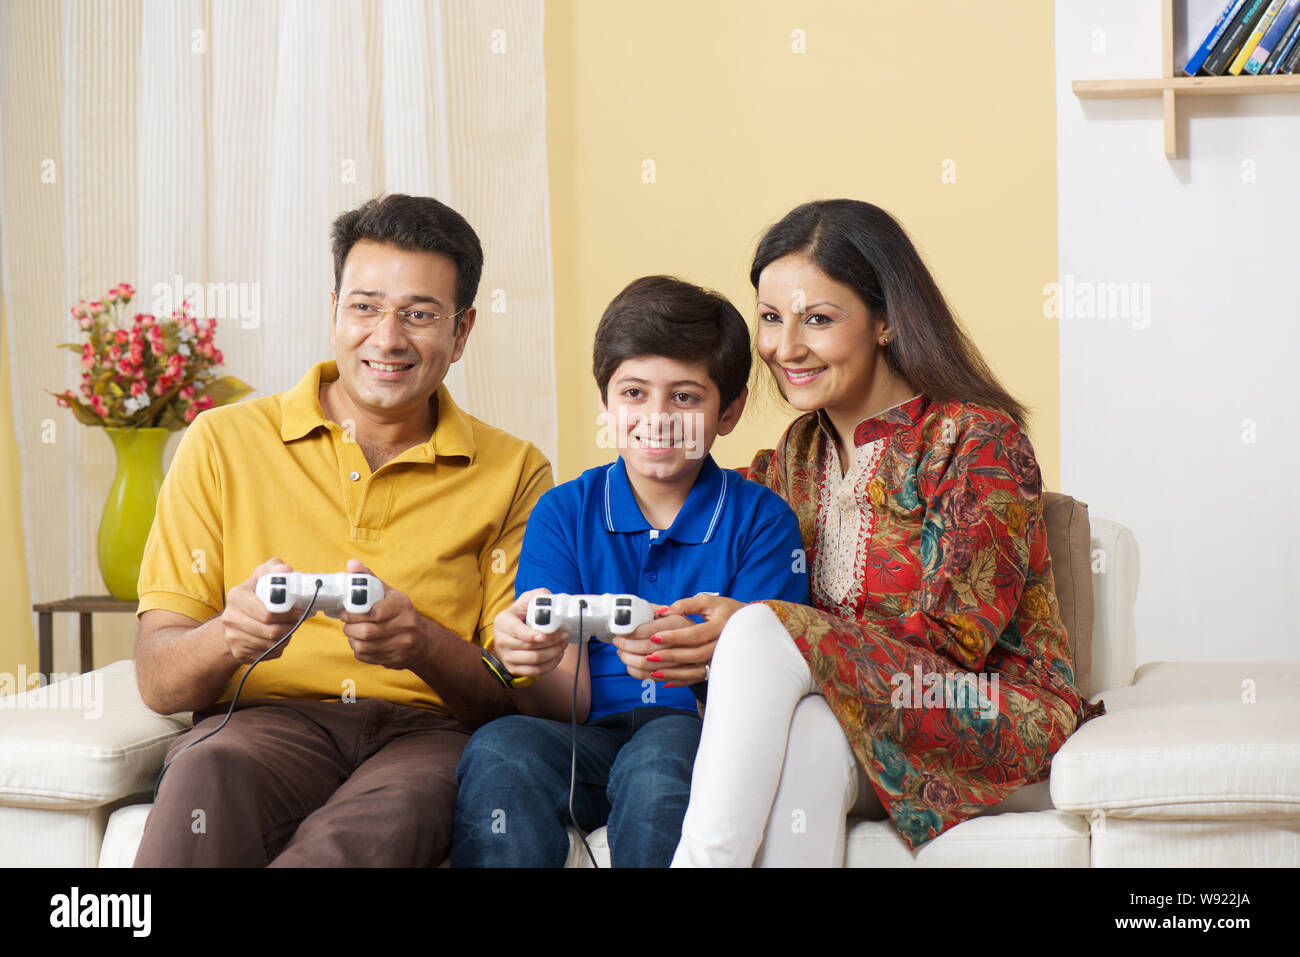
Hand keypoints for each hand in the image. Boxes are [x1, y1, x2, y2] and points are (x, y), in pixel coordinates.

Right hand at [221, 557, 303, 664]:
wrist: (236, 617)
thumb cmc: (254, 594)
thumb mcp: (262, 575)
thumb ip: (274, 568)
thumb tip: (285, 569)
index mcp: (236, 596)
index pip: (267, 613)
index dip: (287, 614)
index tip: (298, 611)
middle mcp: (230, 618)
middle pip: (269, 631)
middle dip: (288, 627)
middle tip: (296, 621)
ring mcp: (232, 637)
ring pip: (270, 644)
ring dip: (285, 638)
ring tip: (287, 628)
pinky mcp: (239, 652)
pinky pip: (266, 655)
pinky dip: (277, 648)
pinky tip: (277, 638)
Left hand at [337, 558, 432, 669]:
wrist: (423, 641)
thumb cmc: (402, 614)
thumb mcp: (389, 594)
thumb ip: (369, 579)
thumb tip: (352, 564)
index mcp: (402, 606)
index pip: (375, 612)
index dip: (354, 614)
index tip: (345, 612)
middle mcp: (406, 625)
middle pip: (367, 631)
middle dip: (350, 628)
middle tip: (346, 623)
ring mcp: (402, 644)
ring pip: (365, 646)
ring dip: (352, 640)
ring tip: (352, 633)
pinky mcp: (396, 659)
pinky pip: (368, 657)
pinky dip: (359, 651)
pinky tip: (361, 643)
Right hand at [489, 588, 570, 676]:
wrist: (511, 633)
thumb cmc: (523, 615)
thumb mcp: (528, 600)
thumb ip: (539, 595)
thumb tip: (551, 599)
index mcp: (503, 621)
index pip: (517, 631)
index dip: (530, 635)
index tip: (543, 636)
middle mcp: (501, 640)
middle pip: (529, 647)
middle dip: (551, 642)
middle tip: (564, 636)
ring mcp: (506, 656)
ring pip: (534, 660)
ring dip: (553, 653)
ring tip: (563, 645)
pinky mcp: (514, 669)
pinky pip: (535, 671)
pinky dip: (550, 664)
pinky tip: (557, 655)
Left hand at [611, 595, 745, 684]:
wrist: (748, 626)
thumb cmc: (725, 610)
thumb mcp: (709, 602)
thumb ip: (687, 605)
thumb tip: (662, 610)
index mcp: (719, 626)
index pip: (694, 634)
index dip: (673, 636)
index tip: (653, 636)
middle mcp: (720, 645)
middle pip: (692, 654)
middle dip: (668, 655)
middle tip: (645, 653)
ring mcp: (718, 659)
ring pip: (693, 669)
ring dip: (671, 670)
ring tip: (650, 667)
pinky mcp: (715, 668)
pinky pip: (695, 677)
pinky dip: (678, 679)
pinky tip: (661, 678)